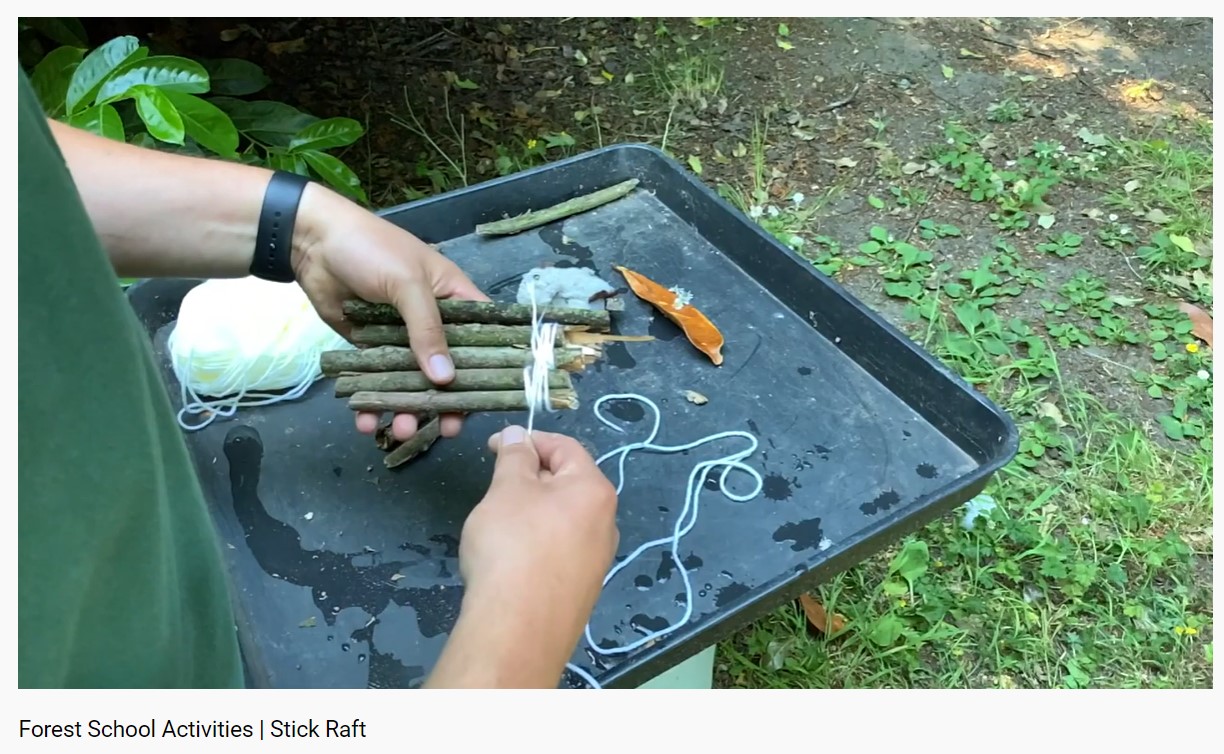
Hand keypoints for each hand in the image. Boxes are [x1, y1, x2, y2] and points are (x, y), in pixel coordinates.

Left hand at [291, 185, 489, 441]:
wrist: (311, 242)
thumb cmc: (371, 249)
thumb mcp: (407, 284)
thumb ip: (427, 330)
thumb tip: (446, 379)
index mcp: (453, 299)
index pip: (482, 337)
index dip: (488, 369)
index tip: (487, 401)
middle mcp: (432, 323)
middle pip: (448, 370)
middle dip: (447, 402)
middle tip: (446, 430)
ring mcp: (401, 338)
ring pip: (413, 382)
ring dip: (410, 409)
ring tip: (401, 431)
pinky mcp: (370, 349)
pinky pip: (378, 382)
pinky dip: (374, 402)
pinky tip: (366, 420)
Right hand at [425, 426, 619, 687]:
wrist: (518, 628)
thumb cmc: (512, 545)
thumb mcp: (507, 489)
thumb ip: (514, 457)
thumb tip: (518, 435)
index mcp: (595, 491)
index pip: (565, 447)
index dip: (529, 440)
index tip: (494, 446)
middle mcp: (606, 523)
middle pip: (566, 484)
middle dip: (530, 479)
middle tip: (494, 487)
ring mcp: (597, 560)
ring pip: (562, 520)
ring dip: (531, 513)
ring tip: (499, 525)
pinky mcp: (581, 590)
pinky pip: (559, 552)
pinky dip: (535, 544)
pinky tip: (510, 561)